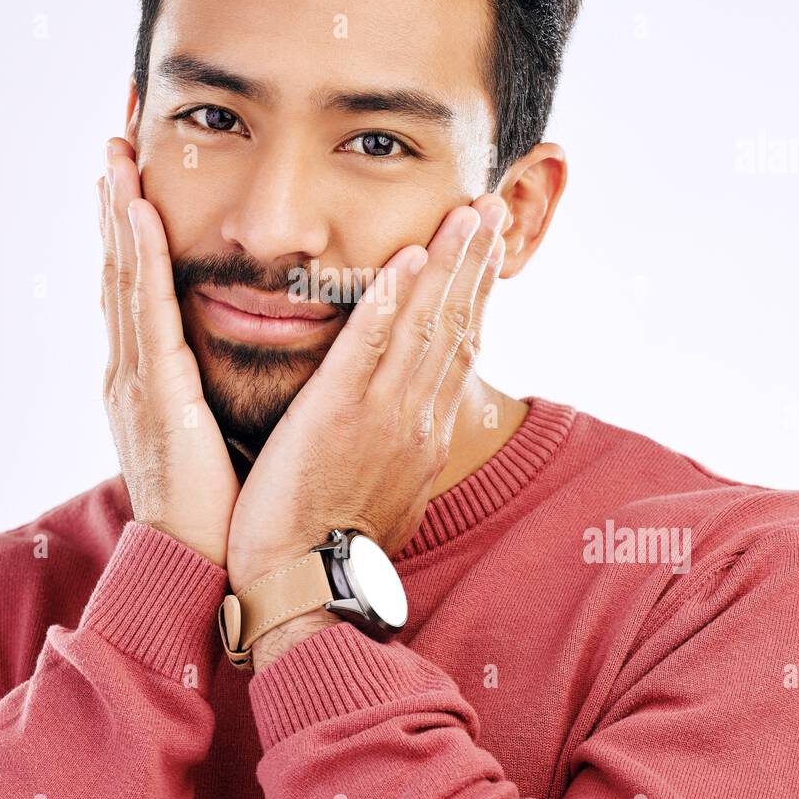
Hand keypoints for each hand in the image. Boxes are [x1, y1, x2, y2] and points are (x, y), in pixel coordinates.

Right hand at [99, 137, 239, 565]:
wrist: (197, 561)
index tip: (130, 181)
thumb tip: (223, 363)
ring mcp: (136, 380)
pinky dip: (140, 257)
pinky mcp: (155, 392)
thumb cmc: (216, 504)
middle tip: (113, 145)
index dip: (130, 234)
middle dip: (115, 207)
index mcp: (147, 380)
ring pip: (126, 280)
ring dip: (119, 215)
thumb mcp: (208, 434)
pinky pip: (148, 310)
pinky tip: (139, 213)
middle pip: (120, 272)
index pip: (136, 290)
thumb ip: (206, 392)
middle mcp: (132, 372)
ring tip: (116, 158)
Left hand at [226, 194, 507, 594]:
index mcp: (424, 434)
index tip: (485, 253)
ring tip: (467, 215)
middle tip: (493, 210)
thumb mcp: (387, 492)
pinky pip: (369, 348)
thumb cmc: (332, 544)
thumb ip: (401, 447)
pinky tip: (406, 259)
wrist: (305, 588)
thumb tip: (414, 427)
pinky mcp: (339, 415)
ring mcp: (383, 415)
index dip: (475, 295)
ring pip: (425, 327)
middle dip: (476, 264)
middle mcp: (417, 418)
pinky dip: (390, 302)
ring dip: (449, 265)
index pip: (458, 350)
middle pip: (455, 326)